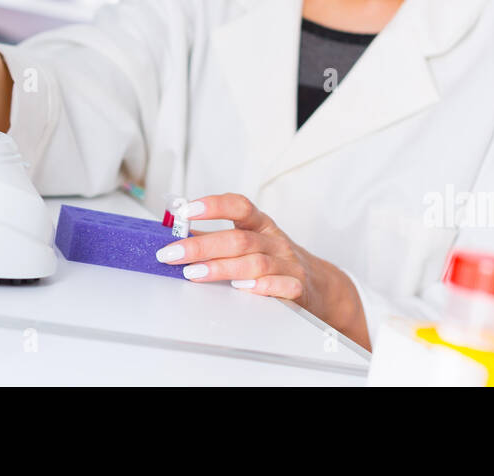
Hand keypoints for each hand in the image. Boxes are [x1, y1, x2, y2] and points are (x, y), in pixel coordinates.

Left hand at [155, 192, 369, 348]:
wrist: (320, 285)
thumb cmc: (275, 259)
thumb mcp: (249, 241)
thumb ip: (214, 238)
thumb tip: (175, 235)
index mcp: (261, 224)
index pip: (239, 206)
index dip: (213, 206)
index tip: (186, 210)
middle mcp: (274, 240)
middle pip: (239, 239)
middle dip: (201, 246)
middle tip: (172, 253)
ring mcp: (287, 263)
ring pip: (255, 262)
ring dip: (221, 267)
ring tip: (193, 273)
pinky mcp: (297, 287)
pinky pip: (281, 285)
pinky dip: (262, 286)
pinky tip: (241, 288)